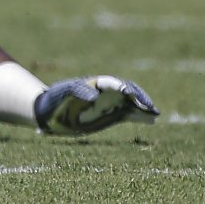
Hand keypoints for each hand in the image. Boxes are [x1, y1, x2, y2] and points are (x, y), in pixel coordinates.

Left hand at [34, 76, 158, 134]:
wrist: (50, 112)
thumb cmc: (54, 99)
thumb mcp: (64, 94)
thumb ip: (78, 92)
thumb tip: (95, 95)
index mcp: (94, 84)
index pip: (111, 83)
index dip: (121, 87)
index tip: (128, 92)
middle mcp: (105, 92)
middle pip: (127, 91)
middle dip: (139, 97)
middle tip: (149, 107)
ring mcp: (109, 103)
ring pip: (131, 103)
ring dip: (143, 107)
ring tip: (154, 114)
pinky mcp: (112, 114)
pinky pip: (129, 114)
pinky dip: (140, 116)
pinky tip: (150, 120)